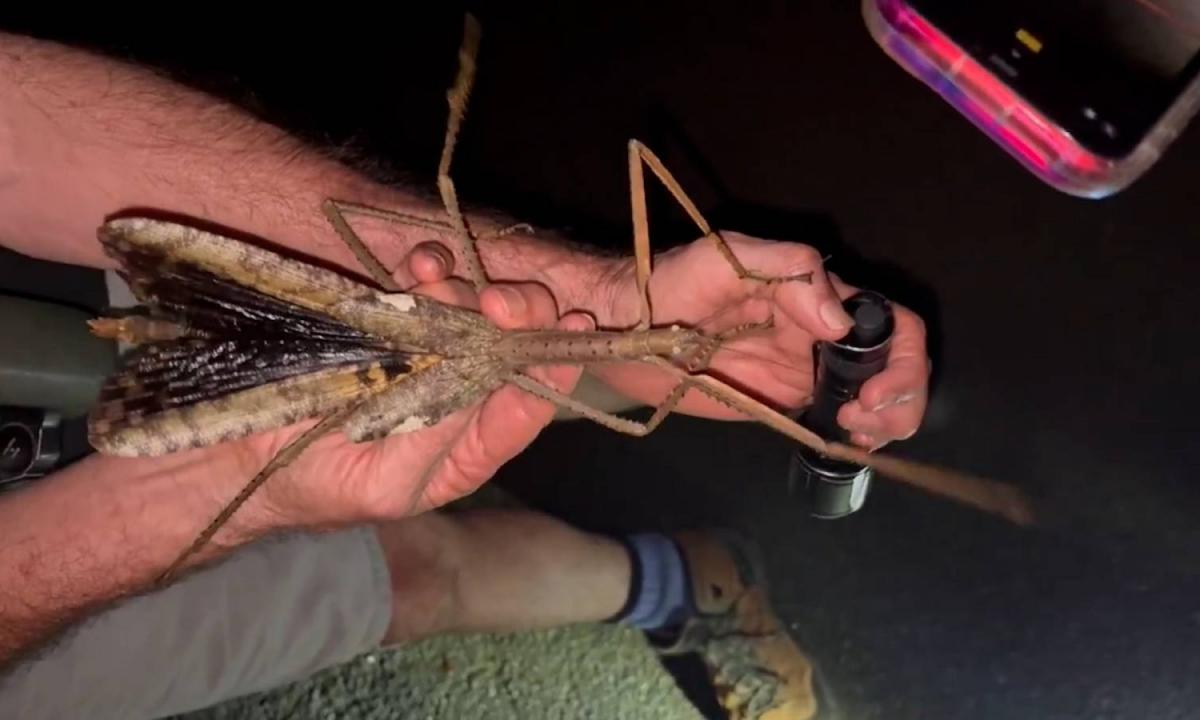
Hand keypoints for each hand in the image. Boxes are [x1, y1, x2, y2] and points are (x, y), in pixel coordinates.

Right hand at [222, 243, 589, 535]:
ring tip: (440, 284)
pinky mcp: (388, 314)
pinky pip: (422, 282)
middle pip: (510, 340)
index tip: (571, 329)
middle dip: (518, 314)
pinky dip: (429, 266)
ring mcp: (427, 346)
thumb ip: (448, 437)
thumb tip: (506, 387)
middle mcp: (460, 388)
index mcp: (474, 440)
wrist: (240, 453)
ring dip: (470, 286)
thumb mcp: (390, 483)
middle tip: (498, 303)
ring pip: (472, 303)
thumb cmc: (319, 484)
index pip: (530, 396)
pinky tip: (422, 266)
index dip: (555, 360)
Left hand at [593, 231, 930, 449]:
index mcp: (813, 293)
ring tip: (859, 433)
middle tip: (864, 419)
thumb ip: (785, 272)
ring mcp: (805, 367)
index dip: (899, 356)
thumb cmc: (667, 283)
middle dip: (902, 392)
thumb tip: (837, 322)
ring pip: (876, 391)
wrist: (625, 328)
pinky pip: (837, 415)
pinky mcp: (784, 398)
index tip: (869, 390)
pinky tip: (847, 442)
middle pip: (895, 359)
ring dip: (888, 416)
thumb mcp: (723, 259)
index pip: (886, 318)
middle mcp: (819, 330)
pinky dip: (857, 433)